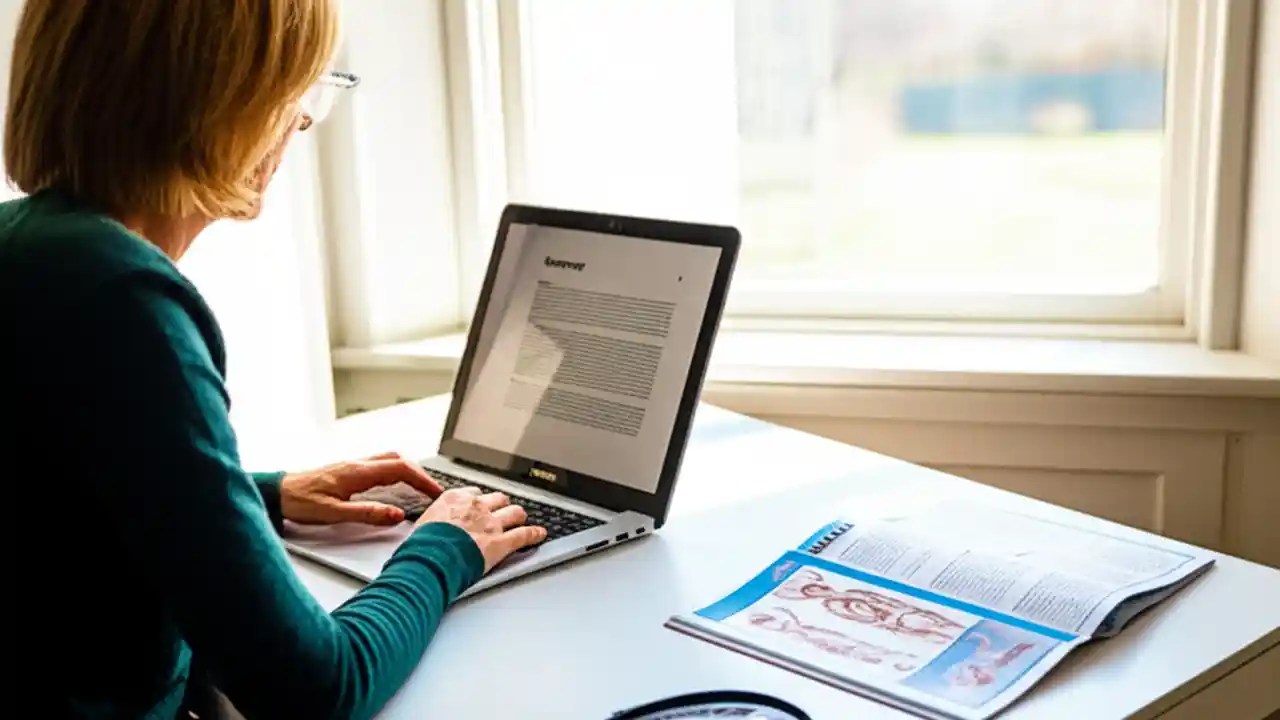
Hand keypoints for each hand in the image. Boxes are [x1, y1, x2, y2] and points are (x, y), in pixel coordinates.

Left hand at [280, 452, 443, 525]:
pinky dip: (395, 472)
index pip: (400, 468)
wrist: (277, 493)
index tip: (435, 492)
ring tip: (419, 488)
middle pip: (399, 459)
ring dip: (408, 471)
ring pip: (389, 459)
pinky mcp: (347, 471)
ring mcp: (352, 465)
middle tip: (432, 491)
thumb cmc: (299, 501)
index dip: (422, 480)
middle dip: (420, 473)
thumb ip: (367, 513)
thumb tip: (396, 514)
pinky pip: (379, 465)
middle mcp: (357, 464)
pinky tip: (394, 486)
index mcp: (357, 472)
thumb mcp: (334, 513)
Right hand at [417, 488, 547, 571]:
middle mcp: (476, 507)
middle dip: (502, 505)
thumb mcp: (422, 525)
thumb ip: (433, 521)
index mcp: (455, 499)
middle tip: (504, 511)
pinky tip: (540, 534)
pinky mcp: (501, 542)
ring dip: (519, 516)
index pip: (474, 492)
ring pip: (515, 512)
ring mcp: (491, 523)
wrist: (430, 558)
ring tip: (522, 520)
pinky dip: (534, 534)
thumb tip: (428, 528)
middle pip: (498, 499)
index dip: (480, 500)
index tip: (480, 504)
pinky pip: (524, 535)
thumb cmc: (421, 545)